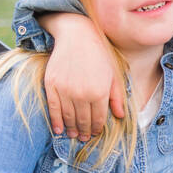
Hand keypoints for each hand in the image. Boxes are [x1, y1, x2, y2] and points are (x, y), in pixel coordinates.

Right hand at [40, 13, 124, 140]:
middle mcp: (82, 94)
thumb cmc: (99, 54)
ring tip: (73, 135)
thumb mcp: (113, 74)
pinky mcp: (52, 85)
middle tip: (83, 137)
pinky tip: (59, 130)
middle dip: (84, 131)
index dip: (96, 128)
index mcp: (99, 92)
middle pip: (83, 120)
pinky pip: (53, 108)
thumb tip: (120, 116)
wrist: (77, 35)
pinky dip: (56, 121)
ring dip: (71, 129)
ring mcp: (65, 90)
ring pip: (68, 117)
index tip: (94, 133)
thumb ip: (116, 96)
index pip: (98, 118)